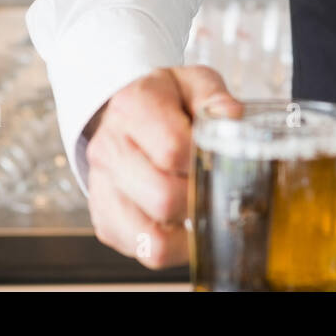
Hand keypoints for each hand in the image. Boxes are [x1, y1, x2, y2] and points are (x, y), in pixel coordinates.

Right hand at [85, 66, 240, 269]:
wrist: (127, 113)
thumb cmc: (167, 101)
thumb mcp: (194, 83)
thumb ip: (216, 99)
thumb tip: (233, 119)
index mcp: (131, 107)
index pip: (172, 149)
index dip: (204, 161)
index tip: (216, 158)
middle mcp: (109, 148)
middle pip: (162, 197)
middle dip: (200, 199)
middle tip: (213, 188)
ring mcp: (102, 189)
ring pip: (151, 238)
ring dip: (188, 233)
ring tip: (201, 211)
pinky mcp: (105, 221)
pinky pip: (144, 251)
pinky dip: (174, 247)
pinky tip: (183, 223)